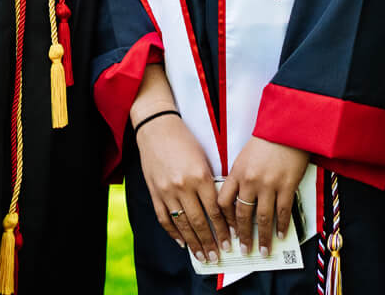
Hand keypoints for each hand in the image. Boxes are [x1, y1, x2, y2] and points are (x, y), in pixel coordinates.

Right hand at [136, 112, 230, 263]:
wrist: (156, 128)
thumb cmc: (184, 140)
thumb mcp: (204, 159)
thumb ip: (211, 184)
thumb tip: (220, 210)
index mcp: (200, 176)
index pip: (215, 211)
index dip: (223, 229)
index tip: (229, 241)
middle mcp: (183, 186)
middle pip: (199, 222)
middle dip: (209, 242)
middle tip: (217, 256)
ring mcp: (167, 191)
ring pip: (182, 224)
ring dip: (193, 243)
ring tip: (201, 256)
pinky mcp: (154, 192)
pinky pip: (164, 218)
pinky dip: (172, 232)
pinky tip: (181, 242)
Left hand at [223, 136, 308, 256]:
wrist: (287, 128)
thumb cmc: (265, 141)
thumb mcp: (244, 158)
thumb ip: (240, 178)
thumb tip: (240, 201)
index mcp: (236, 173)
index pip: (224, 202)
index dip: (225, 220)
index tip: (227, 232)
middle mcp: (250, 181)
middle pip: (242, 214)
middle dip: (242, 235)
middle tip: (243, 250)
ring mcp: (269, 185)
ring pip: (262, 217)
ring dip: (262, 237)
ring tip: (262, 250)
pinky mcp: (287, 186)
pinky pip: (282, 211)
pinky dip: (281, 225)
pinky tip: (280, 235)